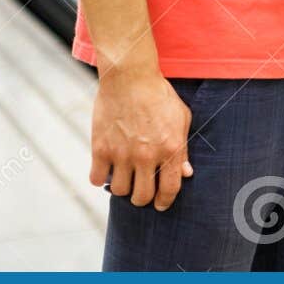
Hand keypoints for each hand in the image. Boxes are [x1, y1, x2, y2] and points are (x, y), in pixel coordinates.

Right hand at [89, 66, 192, 209]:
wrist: (130, 78)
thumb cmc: (159, 96)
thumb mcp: (181, 118)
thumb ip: (184, 148)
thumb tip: (186, 173)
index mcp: (170, 149)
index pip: (169, 189)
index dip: (165, 202)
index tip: (161, 205)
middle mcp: (147, 156)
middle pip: (142, 196)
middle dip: (143, 198)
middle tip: (141, 191)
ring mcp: (122, 153)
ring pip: (119, 191)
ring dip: (122, 188)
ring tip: (125, 177)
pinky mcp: (100, 148)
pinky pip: (97, 179)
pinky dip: (101, 178)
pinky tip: (107, 170)